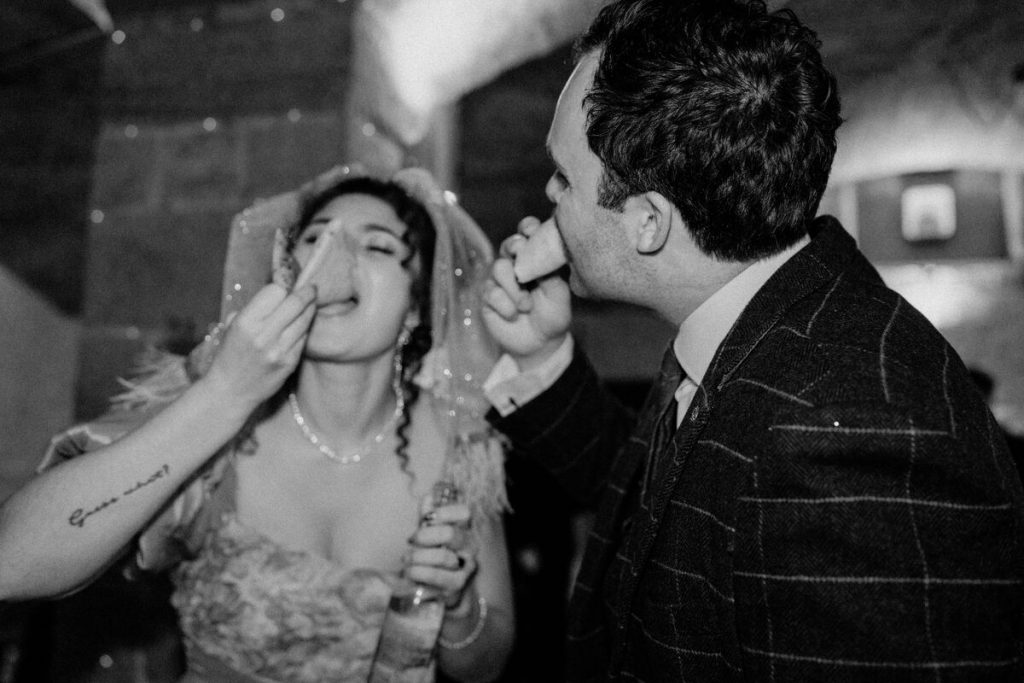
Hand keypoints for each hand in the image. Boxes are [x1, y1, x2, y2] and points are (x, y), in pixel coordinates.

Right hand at [201, 283, 317, 410]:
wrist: (230, 391)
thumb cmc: (230, 354)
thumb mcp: (234, 326)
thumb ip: (256, 309)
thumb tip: (280, 290)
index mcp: (246, 322)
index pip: (276, 291)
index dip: (285, 285)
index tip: (290, 282)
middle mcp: (264, 335)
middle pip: (296, 303)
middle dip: (307, 292)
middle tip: (312, 288)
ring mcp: (279, 350)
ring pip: (305, 320)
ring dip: (310, 309)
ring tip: (311, 303)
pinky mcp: (290, 362)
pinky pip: (304, 338)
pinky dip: (305, 328)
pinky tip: (303, 325)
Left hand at [404, 499, 476, 610]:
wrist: (442, 589)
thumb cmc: (435, 556)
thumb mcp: (430, 534)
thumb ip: (429, 516)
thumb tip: (429, 496)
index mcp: (464, 529)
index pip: (464, 513)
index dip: (444, 512)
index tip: (427, 518)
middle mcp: (470, 546)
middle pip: (451, 534)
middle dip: (425, 536)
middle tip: (411, 540)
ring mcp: (466, 567)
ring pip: (443, 556)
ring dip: (418, 556)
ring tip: (406, 558)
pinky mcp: (457, 585)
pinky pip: (436, 577)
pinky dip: (419, 573)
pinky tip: (410, 572)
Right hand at [481, 216, 571, 368]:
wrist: (540, 343)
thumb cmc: (553, 315)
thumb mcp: (559, 295)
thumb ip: (551, 274)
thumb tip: (538, 256)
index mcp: (535, 258)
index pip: (528, 232)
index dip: (528, 228)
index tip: (532, 232)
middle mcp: (516, 264)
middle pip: (509, 244)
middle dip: (516, 250)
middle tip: (525, 265)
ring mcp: (500, 280)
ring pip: (499, 268)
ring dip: (514, 288)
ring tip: (525, 306)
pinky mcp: (488, 297)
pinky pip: (491, 292)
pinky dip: (505, 305)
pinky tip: (513, 315)